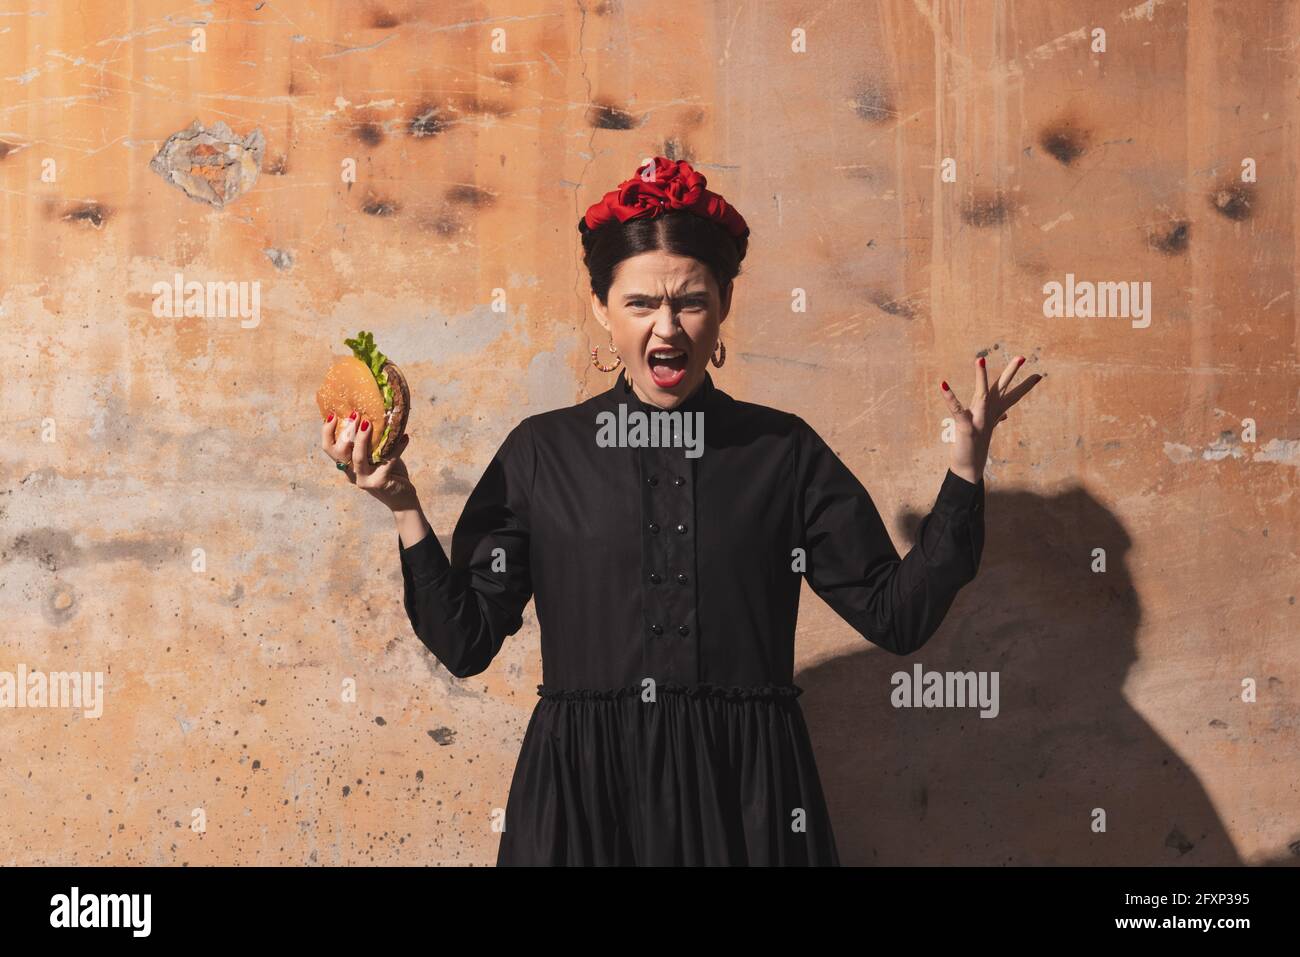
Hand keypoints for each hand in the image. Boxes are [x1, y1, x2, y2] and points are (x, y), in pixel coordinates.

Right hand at [321, 412, 417, 511]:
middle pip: (339, 452)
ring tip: (369, 423)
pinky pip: (388, 461)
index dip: (327, 432)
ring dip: (363, 439)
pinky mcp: (379, 482)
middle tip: (356, 415)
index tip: (333, 415)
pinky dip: (398, 447)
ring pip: (358, 457)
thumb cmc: (388, 472)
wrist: (401, 498)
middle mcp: (352, 473)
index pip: (329, 448)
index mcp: (347, 465)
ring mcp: (364, 479)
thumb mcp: (377, 456)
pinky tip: (405, 437)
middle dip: (346, 431)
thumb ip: (372, 441)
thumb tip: (375, 413)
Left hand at [940, 353, 1043, 483]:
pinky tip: (943, 385)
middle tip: (1022, 356)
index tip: (1039, 375)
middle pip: (1002, 389)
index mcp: (994, 412)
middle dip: (1012, 372)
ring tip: (980, 359)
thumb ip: (996, 418)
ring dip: (981, 377)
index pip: (1013, 396)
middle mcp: (989, 413)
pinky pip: (957, 409)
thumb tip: (1005, 415)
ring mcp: (979, 419)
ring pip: (982, 394)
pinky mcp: (965, 426)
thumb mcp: (987, 428)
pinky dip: (950, 397)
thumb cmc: (976, 445)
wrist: (968, 467)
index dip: (1026, 386)